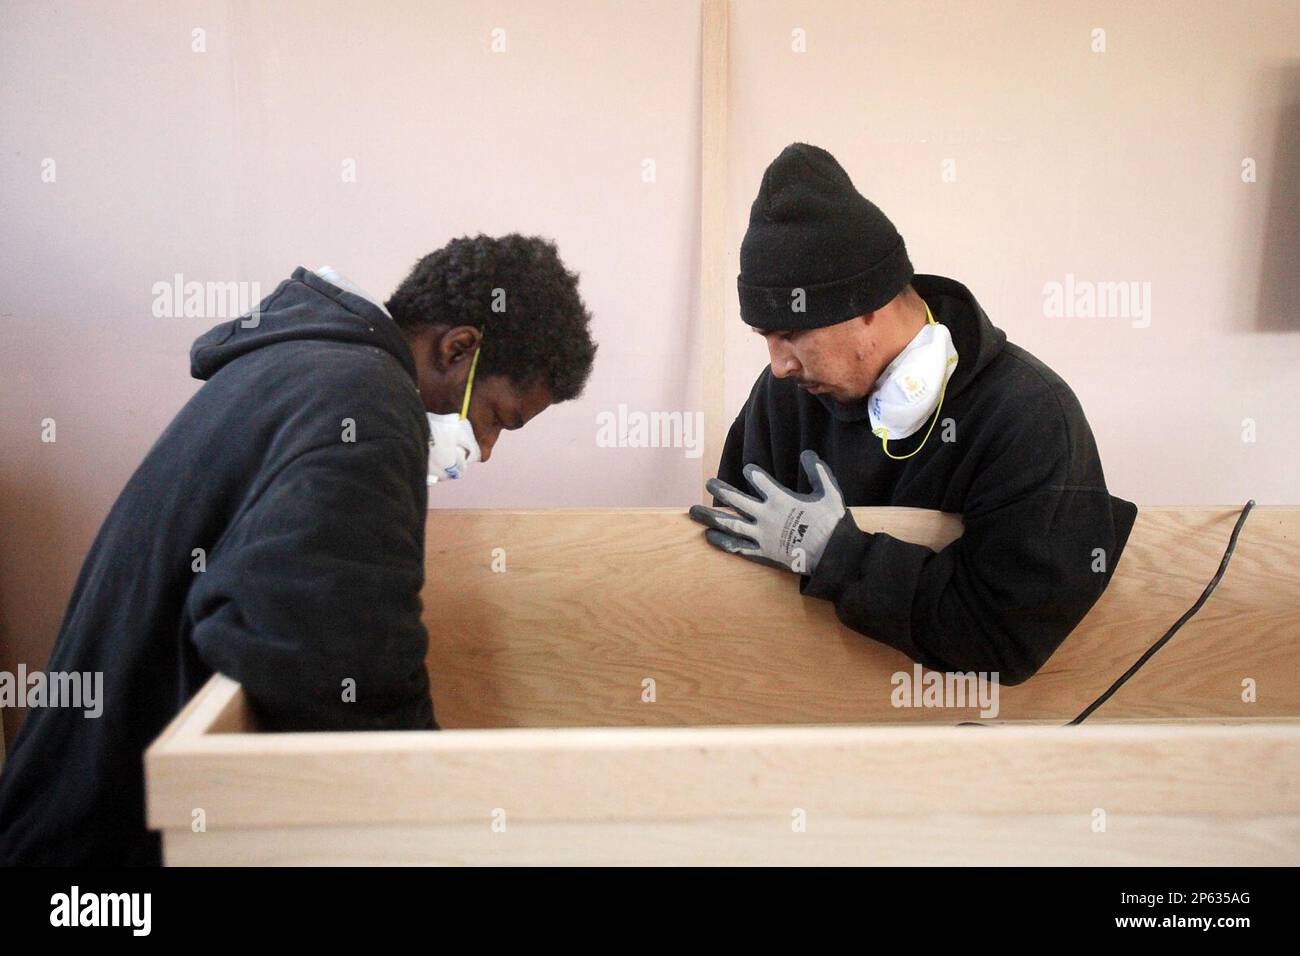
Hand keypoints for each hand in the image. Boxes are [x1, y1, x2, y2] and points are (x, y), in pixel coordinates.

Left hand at [689, 450, 846, 573]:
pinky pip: (738, 547)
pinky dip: (722, 542)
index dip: (751, 473)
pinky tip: (709, 537)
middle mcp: (766, 516)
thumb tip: (807, 453)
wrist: (833, 556)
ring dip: (710, 517)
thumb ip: (817, 471)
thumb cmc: (833, 523)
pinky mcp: (763, 553)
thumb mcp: (829, 492)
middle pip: (735, 500)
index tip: (747, 471)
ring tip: (693, 511)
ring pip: (730, 524)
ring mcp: (762, 536)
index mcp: (781, 499)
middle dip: (720, 490)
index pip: (758, 479)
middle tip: (709, 483)